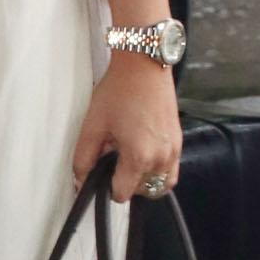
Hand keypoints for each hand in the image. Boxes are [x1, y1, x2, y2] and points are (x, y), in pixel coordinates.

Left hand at [71, 53, 183, 205]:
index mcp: (139, 157)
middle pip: (141, 192)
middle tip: (114, 158)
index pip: (121, 194)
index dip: (107, 186)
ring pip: (158, 185)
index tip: (102, 172)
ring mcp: (174, 151)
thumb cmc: (120, 90)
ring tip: (129, 158)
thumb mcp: (93, 126)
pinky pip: (170, 171)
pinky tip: (142, 152)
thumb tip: (80, 181)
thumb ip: (83, 159)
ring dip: (143, 179)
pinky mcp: (179, 142)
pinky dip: (156, 169)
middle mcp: (161, 158)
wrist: (144, 65)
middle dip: (126, 181)